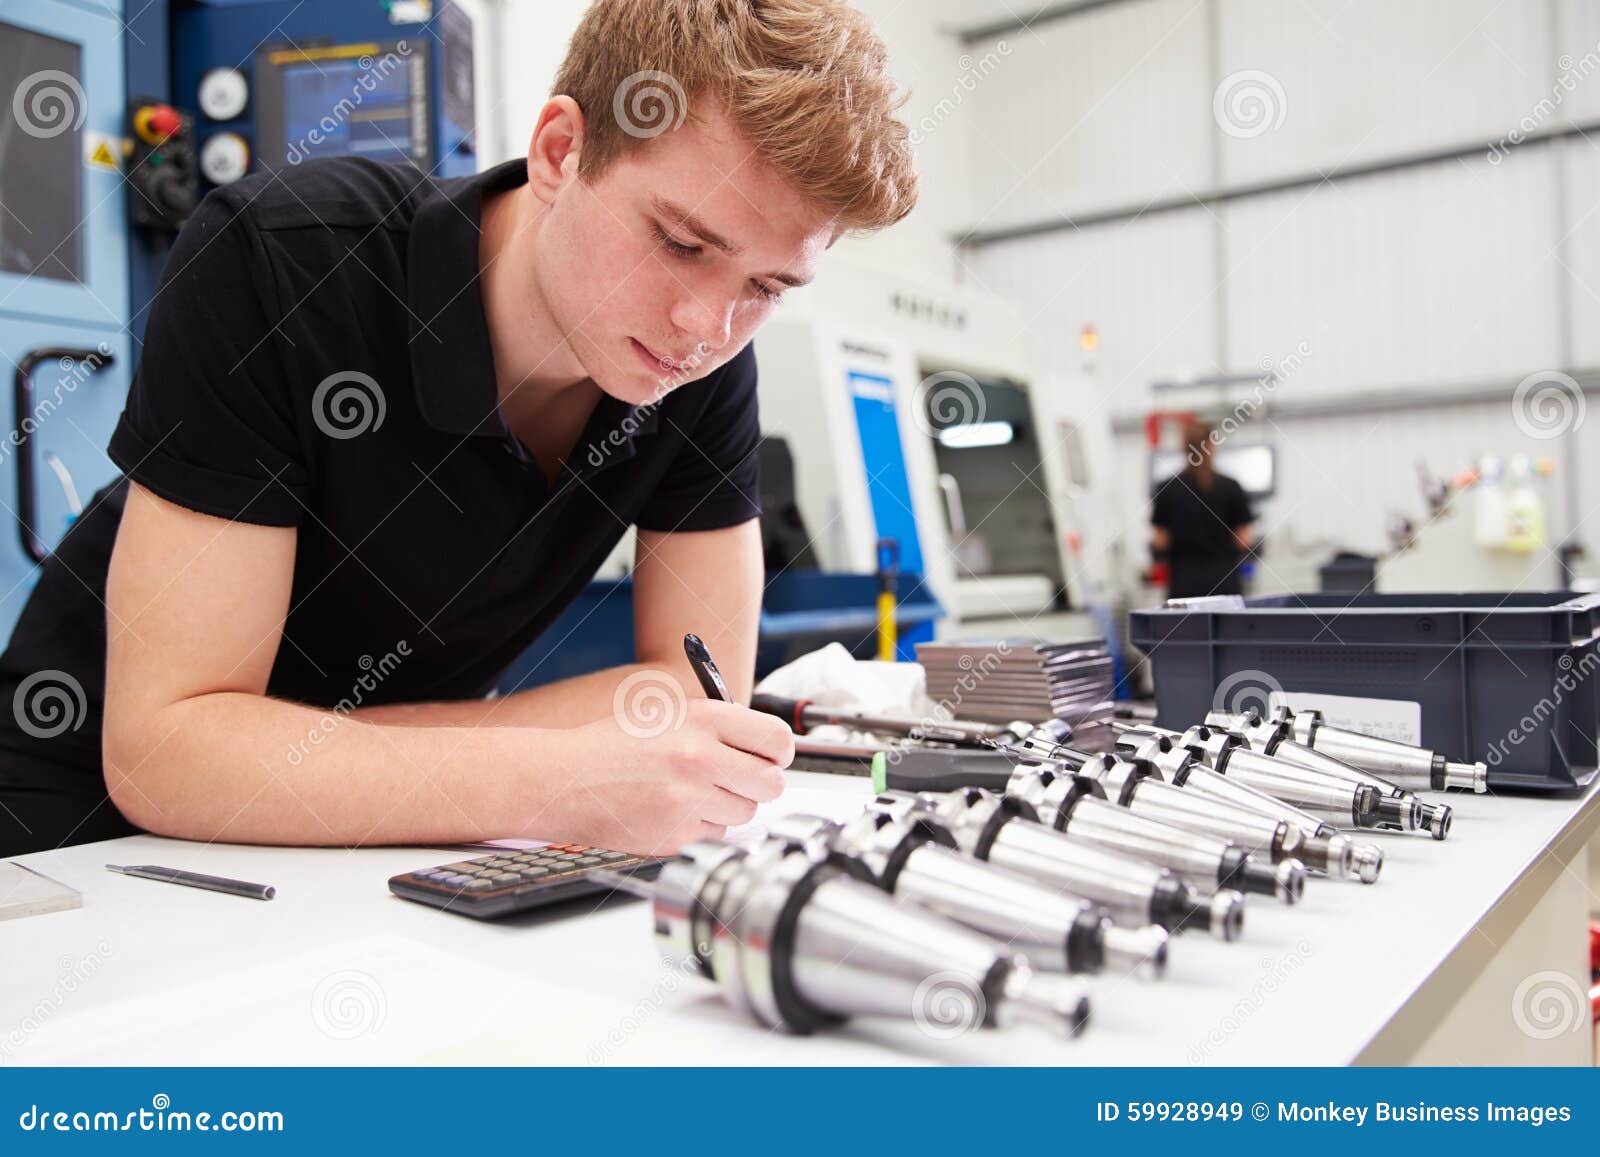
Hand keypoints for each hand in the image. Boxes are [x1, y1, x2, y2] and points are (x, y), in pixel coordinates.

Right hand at [539, 699, 793, 854]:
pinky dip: (701, 827)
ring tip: (693, 793)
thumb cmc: (614, 746)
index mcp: (703, 719)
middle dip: (760, 784)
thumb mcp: (671, 715)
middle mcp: (700, 757)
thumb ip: (720, 727)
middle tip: (741, 781)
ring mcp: (689, 800)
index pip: (777, 739)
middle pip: (772, 783)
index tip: (772, 757)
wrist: (565, 779)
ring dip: (728, 807)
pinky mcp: (676, 835)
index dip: (779, 752)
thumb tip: (767, 747)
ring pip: (745, 813)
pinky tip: (673, 811)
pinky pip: (715, 835)